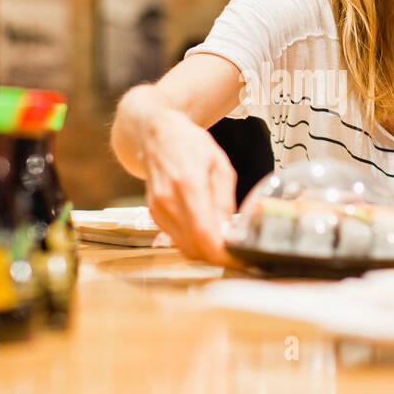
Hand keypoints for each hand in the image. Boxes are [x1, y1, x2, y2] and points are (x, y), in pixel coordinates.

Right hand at [142, 109, 237, 264]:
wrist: (156, 135)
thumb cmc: (189, 145)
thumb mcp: (220, 165)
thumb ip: (225, 200)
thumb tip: (230, 232)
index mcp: (188, 185)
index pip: (204, 234)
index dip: (222, 254)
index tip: (239, 258)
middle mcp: (168, 201)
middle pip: (194, 248)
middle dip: (217, 256)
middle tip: (236, 252)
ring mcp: (158, 210)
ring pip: (185, 248)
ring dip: (205, 251)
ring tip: (223, 241)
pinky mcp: (154, 215)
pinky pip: (177, 239)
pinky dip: (193, 242)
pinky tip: (206, 232)